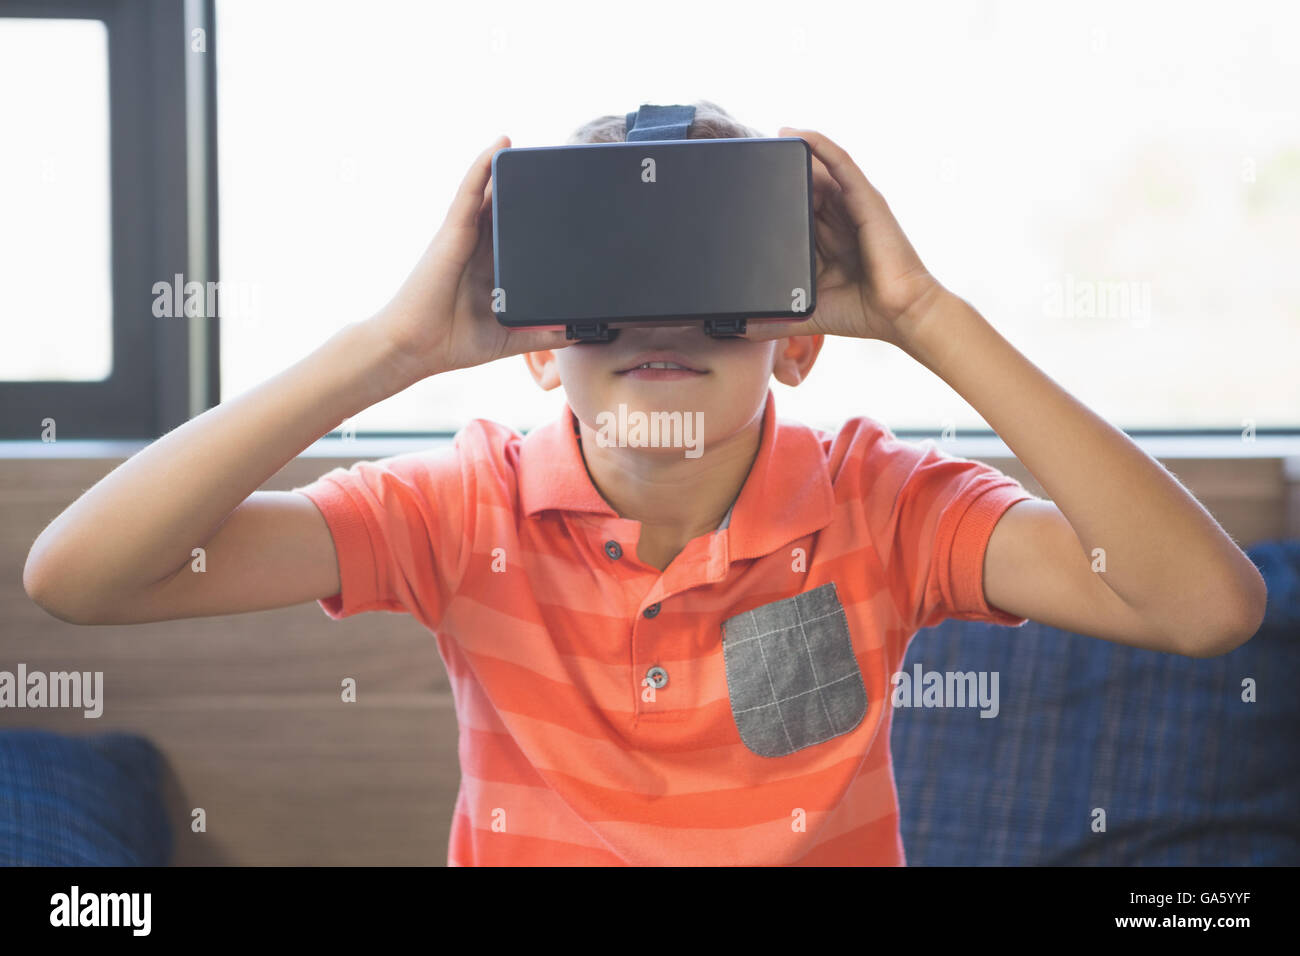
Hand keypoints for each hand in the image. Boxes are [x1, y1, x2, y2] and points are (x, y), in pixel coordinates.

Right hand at [371, 136, 569, 380]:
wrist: (416, 348)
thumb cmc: (453, 342)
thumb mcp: (510, 339)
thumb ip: (542, 334)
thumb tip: (575, 331)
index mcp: (494, 269)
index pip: (522, 236)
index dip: (541, 219)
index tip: (570, 204)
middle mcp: (480, 248)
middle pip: (508, 208)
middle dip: (530, 189)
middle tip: (561, 167)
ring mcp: (466, 236)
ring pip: (490, 192)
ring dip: (509, 167)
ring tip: (536, 144)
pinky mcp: (453, 231)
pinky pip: (469, 190)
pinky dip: (483, 166)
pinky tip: (500, 144)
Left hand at [745, 127, 948, 349]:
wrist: (901, 315)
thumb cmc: (863, 313)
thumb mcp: (808, 314)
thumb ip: (775, 320)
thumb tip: (739, 330)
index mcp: (825, 239)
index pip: (792, 209)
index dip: (769, 198)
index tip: (737, 190)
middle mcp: (839, 217)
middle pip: (802, 185)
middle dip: (776, 172)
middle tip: (745, 158)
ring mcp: (853, 205)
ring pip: (819, 168)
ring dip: (794, 151)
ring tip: (766, 138)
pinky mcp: (866, 199)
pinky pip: (840, 163)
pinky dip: (820, 145)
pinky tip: (796, 133)